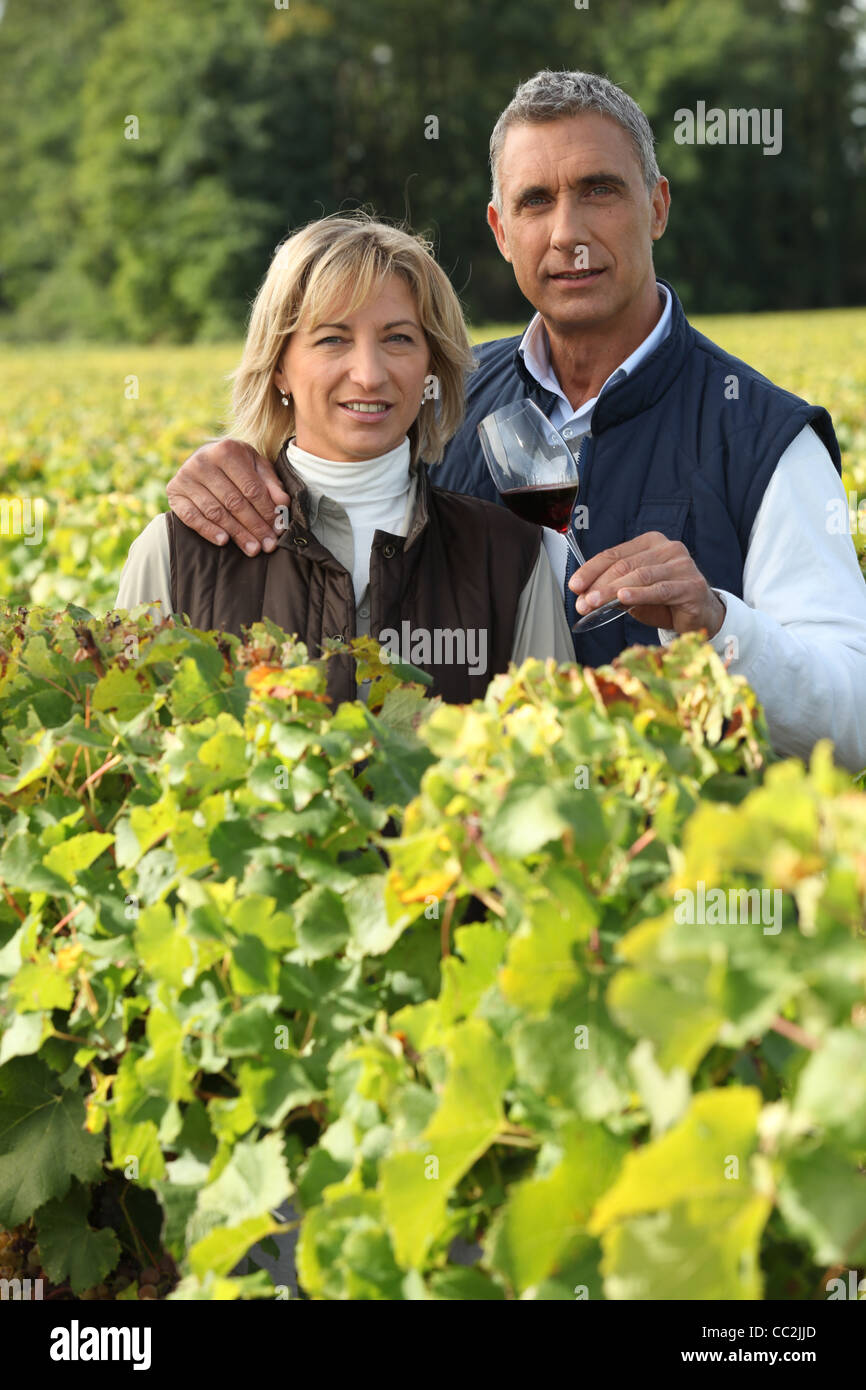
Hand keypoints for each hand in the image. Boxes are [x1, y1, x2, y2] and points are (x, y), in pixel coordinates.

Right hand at [166, 438, 291, 554]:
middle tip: (267, 546)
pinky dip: (208, 530)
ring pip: (216, 511)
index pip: (251, 488)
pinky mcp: (174, 492)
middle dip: (254, 526)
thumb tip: (283, 504)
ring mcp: (186, 477)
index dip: (266, 512)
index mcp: (227, 450)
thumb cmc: (236, 465)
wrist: (203, 458)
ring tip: (252, 548)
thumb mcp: (256, 467)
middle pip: (234, 502)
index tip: (277, 530)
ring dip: (236, 533)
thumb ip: (271, 484)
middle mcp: (203, 461)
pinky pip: (191, 516)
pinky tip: (224, 541)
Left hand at [568, 530, 725, 636]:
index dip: (591, 569)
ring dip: (613, 591)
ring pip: (639, 576)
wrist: (700, 616)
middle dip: (599, 585)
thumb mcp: (635, 594)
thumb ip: (615, 590)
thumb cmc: (665, 602)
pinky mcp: (691, 585)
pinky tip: (624, 598)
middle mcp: (668, 549)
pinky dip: (639, 594)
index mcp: (650, 543)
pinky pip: (660, 589)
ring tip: (594, 604)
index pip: (615, 554)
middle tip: (583, 602)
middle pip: (625, 565)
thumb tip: (586, 597)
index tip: (575, 585)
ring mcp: (682, 565)